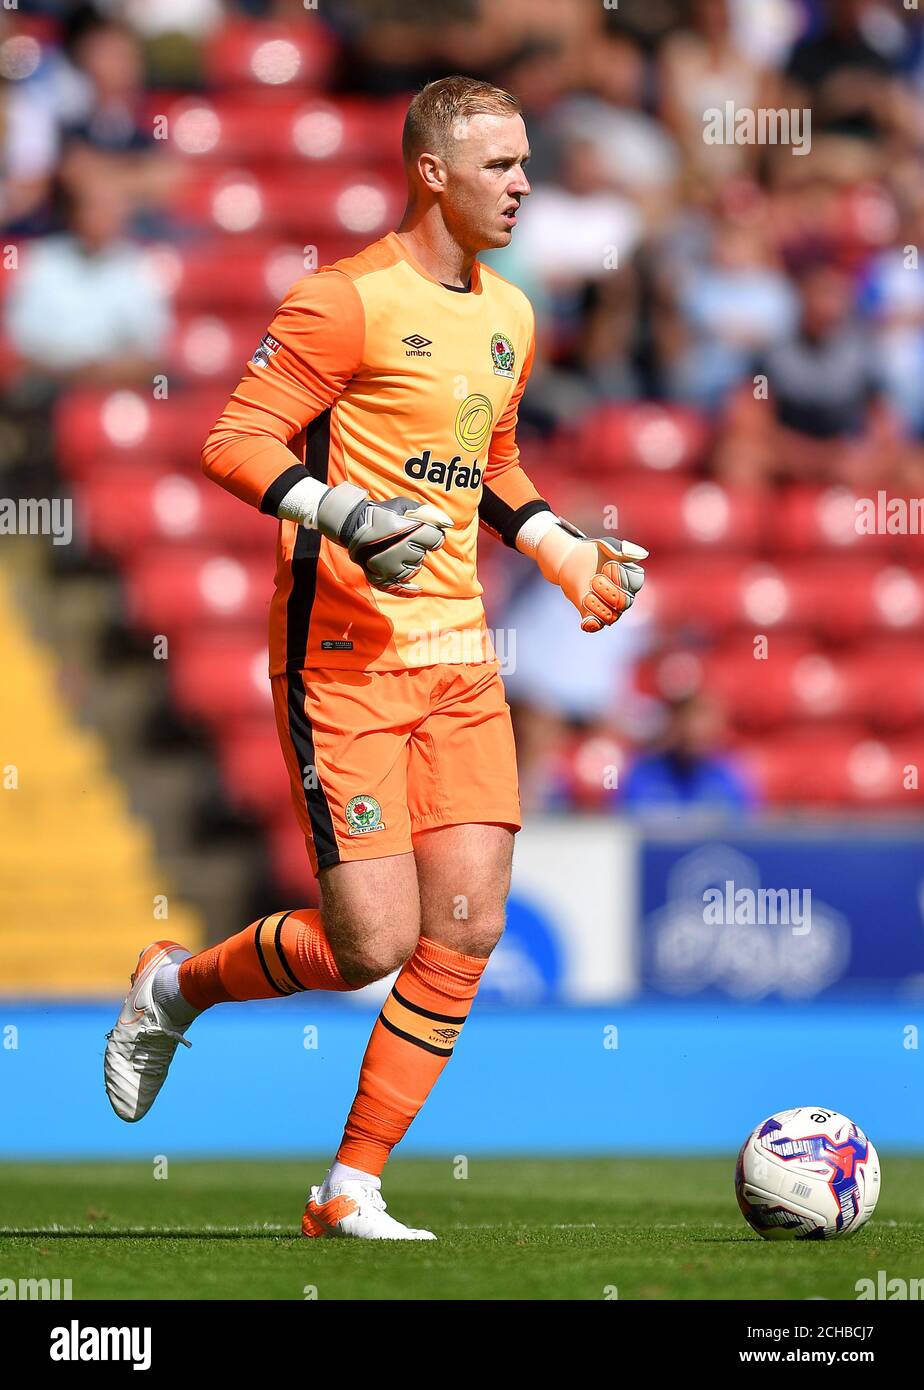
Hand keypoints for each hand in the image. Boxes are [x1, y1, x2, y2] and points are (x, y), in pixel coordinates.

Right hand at [316, 483, 452, 594]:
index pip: (435, 540)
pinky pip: (400, 588)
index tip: (425, 533)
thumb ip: (428, 513)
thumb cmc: (381, 513)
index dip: (432, 536)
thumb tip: (448, 524)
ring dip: (409, 562)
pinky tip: (416, 589)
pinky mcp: (380, 578)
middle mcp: (398, 551)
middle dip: (417, 547)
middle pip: (422, 555)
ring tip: (394, 550)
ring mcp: (389, 567)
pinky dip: (408, 589)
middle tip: (403, 539)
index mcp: (406, 532)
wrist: (352, 525)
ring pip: (413, 570)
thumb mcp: (404, 506)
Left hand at [536, 519, 646, 631]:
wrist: (570, 560)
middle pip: (623, 603)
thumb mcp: (607, 546)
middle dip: (607, 591)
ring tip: (586, 594)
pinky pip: (596, 625)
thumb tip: (642, 555)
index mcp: (632, 580)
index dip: (620, 576)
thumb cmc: (593, 552)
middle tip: (594, 579)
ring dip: (596, 605)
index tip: (606, 566)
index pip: (634, 584)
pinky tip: (585, 621)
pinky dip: (592, 624)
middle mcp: (624, 597)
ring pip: (610, 617)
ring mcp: (609, 608)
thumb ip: (624, 549)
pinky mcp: (593, 615)